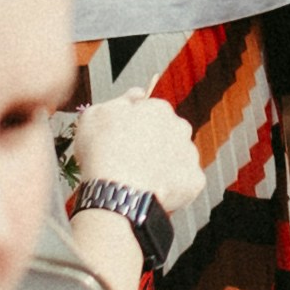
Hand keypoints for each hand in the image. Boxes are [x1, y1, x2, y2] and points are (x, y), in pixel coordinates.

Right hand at [65, 96, 199, 210]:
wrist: (116, 192)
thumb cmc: (102, 154)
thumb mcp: (95, 116)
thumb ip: (120, 100)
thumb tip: (138, 94)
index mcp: (159, 109)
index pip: (152, 117)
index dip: (137, 133)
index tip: (124, 147)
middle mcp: (180, 127)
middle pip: (169, 136)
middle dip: (154, 148)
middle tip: (133, 167)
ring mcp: (189, 154)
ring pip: (178, 160)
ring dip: (164, 169)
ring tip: (141, 184)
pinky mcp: (193, 181)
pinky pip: (184, 185)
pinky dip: (173, 191)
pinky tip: (154, 195)